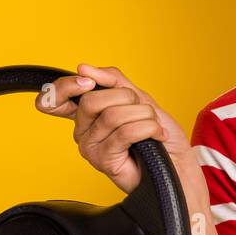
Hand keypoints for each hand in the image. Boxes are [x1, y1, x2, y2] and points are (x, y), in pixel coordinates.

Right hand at [34, 63, 199, 196]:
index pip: (58, 97)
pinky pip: (125, 132)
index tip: (86, 81)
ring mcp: (91, 147)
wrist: (177, 165)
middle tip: (142, 110)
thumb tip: (83, 68)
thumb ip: (113, 81)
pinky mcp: (103, 160)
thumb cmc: (159, 136)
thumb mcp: (138, 98)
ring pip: (113, 115)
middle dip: (127, 98)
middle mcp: (84, 131)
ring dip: (143, 115)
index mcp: (88, 114)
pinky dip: (148, 129)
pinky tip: (156, 136)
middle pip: (92, 100)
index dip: (66, 85)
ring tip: (153, 126)